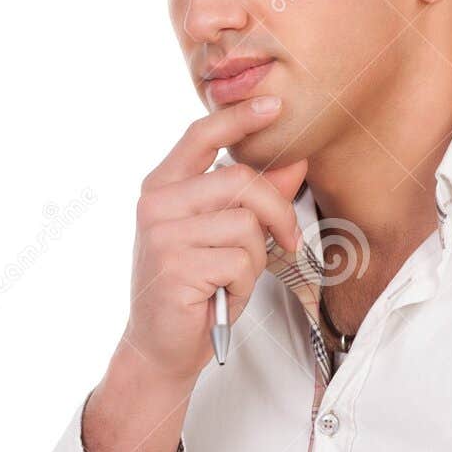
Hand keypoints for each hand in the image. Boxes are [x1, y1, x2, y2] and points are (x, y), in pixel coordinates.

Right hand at [124, 97, 307, 385]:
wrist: (162, 346)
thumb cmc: (195, 289)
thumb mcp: (226, 237)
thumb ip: (256, 199)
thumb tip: (295, 161)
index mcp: (163, 187)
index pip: (201, 135)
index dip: (239, 116)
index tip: (274, 105)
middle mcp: (156, 203)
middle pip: (240, 180)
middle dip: (278, 213)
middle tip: (289, 242)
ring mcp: (162, 234)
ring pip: (245, 224)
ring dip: (256, 258)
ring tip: (233, 279)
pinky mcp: (175, 266)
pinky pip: (239, 261)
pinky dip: (243, 284)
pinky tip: (221, 295)